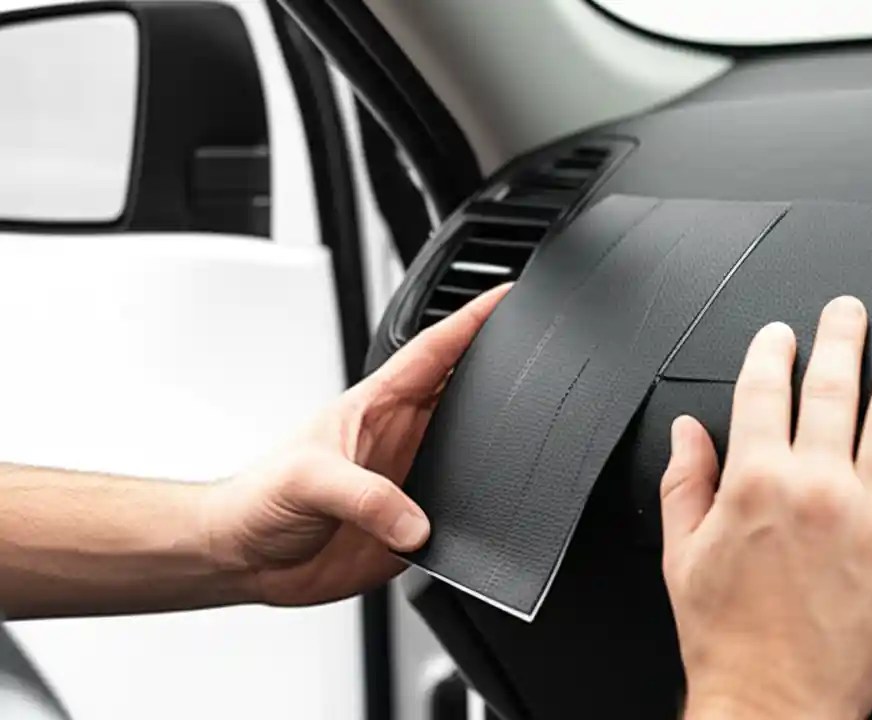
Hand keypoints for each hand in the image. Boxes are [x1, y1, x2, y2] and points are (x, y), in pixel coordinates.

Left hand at [201, 284, 509, 606]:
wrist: (245, 557)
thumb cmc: (259, 501)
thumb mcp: (309, 481)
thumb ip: (365, 498)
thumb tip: (415, 523)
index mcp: (377, 406)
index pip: (434, 350)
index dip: (471, 319)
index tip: (507, 296)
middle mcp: (402, 436)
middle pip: (466, 393)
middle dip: (503, 375)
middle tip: (542, 365)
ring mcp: (411, 479)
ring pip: (473, 453)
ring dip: (497, 451)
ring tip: (529, 444)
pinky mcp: (414, 525)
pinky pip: (462, 516)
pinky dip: (480, 517)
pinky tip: (493, 517)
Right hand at [661, 297, 871, 719]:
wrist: (774, 704)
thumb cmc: (729, 638)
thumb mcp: (682, 555)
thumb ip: (684, 483)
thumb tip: (686, 431)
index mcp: (754, 482)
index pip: (763, 391)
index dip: (771, 352)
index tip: (780, 335)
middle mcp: (815, 486)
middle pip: (831, 387)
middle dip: (839, 337)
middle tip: (849, 311)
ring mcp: (871, 515)